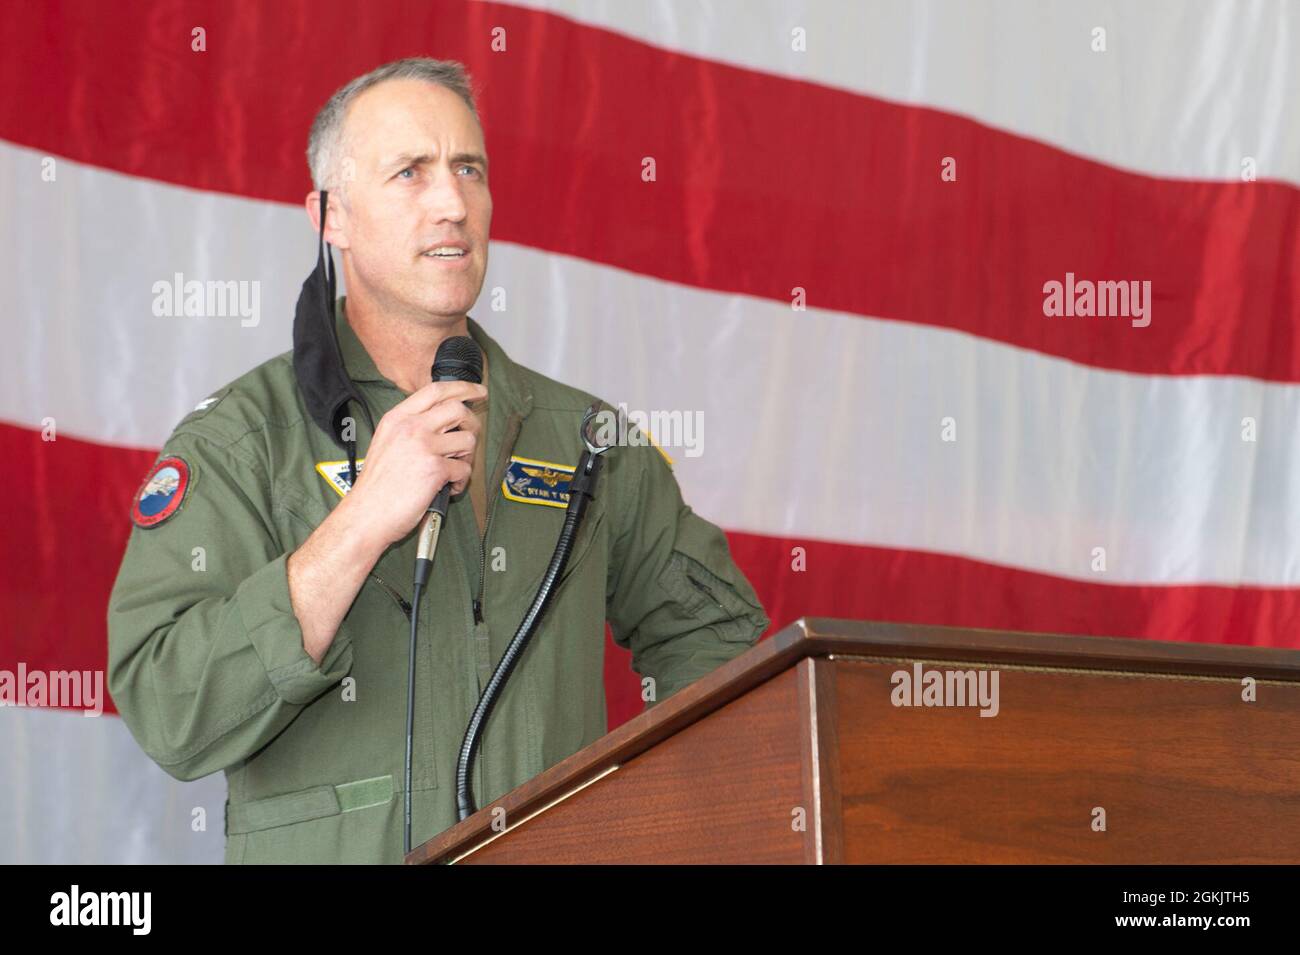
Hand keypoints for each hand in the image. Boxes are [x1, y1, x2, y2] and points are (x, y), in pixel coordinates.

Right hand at [342, 379, 486, 547]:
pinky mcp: (435, 469)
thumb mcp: (386, 442)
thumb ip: (409, 428)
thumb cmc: (377, 486)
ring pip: (467, 439)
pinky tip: (448, 488)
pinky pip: (465, 469)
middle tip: (469, 437)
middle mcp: (410, 427)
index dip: (462, 387)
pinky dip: (461, 482)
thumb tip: (443, 423)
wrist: (366, 514)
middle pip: (458, 409)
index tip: (478, 391)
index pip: (435, 390)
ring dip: (467, 456)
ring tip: (454, 470)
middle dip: (472, 423)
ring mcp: (423, 446)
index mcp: (397, 418)